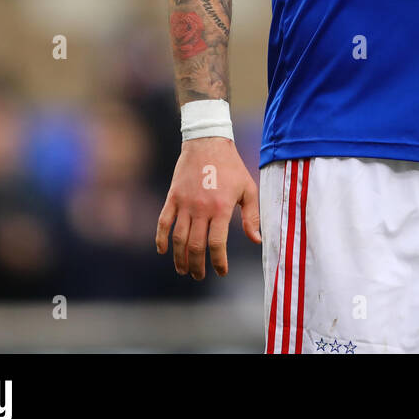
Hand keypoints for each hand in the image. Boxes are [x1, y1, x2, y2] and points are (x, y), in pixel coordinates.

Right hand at [155, 137, 259, 279]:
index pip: (217, 244)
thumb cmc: (232, 167)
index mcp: (222, 208)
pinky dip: (161, 238)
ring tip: (183, 270)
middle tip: (199, 275)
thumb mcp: (248, 188)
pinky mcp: (173, 197)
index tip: (221, 272)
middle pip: (195, 246)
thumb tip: (256, 240)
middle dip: (197, 265)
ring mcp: (185, 203)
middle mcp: (201, 209)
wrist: (208, 142)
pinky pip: (163, 222)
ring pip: (178, 238)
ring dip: (179, 258)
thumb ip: (252, 216)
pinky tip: (163, 251)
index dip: (218, 262)